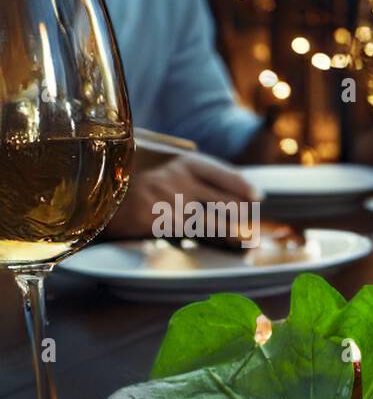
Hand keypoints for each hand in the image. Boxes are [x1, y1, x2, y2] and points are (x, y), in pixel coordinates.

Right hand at [106, 152, 259, 237]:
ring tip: (250, 241)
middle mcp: (180, 179)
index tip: (257, 197)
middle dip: (243, 216)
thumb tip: (199, 156)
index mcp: (182, 160)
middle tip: (254, 228)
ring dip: (235, 234)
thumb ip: (176, 155)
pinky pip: (192, 234)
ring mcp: (170, 201)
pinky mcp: (158, 222)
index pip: (222, 174)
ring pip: (213, 221)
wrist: (89, 187)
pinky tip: (223, 247)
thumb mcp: (150, 151)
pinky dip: (210, 241)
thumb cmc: (124, 169)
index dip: (242, 187)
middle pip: (224, 200)